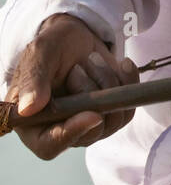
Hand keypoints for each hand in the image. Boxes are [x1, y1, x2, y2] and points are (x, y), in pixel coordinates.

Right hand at [4, 13, 137, 159]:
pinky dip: (128, 82)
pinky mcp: (109, 116)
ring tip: (90, 61)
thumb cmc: (52, 47)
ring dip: (106, 82)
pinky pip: (129, 108)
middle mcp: (60, 130)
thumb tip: (28, 109)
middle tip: (78, 67)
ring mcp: (87, 126)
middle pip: (89, 132)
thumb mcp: (38, 54)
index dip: (71, 134)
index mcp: (32, 123)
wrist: (77, 37)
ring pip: (113, 119)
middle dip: (90, 93)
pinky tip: (121, 65)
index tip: (92, 114)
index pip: (49, 146)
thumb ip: (32, 79)